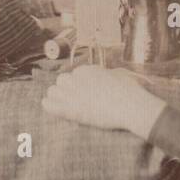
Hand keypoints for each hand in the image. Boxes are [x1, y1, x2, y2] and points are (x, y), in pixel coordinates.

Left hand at [42, 65, 165, 135]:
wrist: (130, 106)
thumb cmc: (130, 91)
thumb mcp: (119, 75)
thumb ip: (107, 74)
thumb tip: (107, 75)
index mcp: (87, 70)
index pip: (75, 74)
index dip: (79, 83)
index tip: (86, 91)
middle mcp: (77, 79)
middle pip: (62, 81)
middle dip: (66, 89)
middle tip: (75, 98)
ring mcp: (73, 94)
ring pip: (53, 91)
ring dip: (57, 97)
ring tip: (63, 104)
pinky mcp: (71, 110)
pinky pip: (50, 105)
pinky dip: (48, 105)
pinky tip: (48, 106)